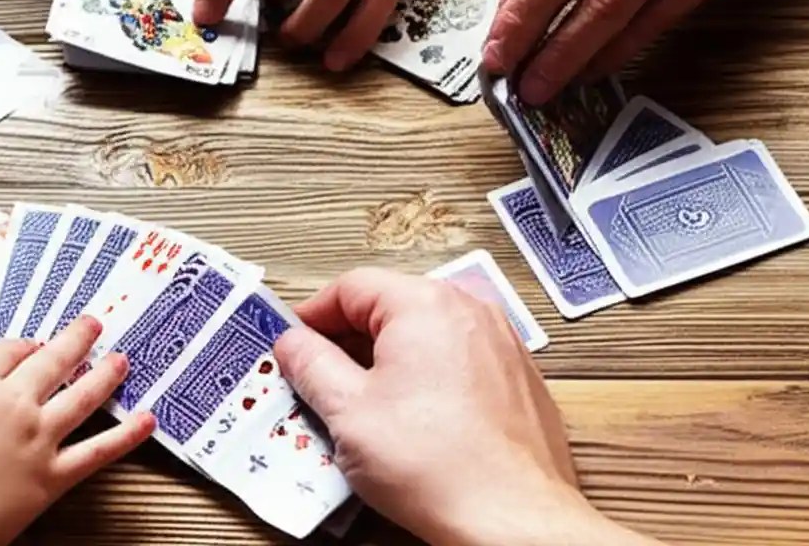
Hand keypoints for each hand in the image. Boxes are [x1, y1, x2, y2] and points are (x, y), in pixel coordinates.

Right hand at [0, 317, 153, 545]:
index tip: (32, 344)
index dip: (23, 345)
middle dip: (76, 340)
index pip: (8, 351)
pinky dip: (126, 435)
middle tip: (94, 324)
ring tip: (123, 359)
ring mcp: (39, 438)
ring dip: (106, 374)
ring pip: (82, 396)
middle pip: (52, 361)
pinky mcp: (54, 474)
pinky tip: (147, 420)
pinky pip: (98, 451)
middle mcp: (14, 404)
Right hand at [273, 269, 661, 545]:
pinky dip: (425, 379)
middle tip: (317, 379)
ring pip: (423, 336)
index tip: (293, 343)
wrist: (513, 520)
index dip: (312, 315)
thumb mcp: (347, 411)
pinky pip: (455, 361)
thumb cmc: (441, 468)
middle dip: (347, 341)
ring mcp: (499, 344)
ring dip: (385, 362)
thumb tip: (293, 344)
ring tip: (361, 407)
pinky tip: (410, 421)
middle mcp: (469, 312)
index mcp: (424, 305)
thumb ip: (310, 364)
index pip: (350, 287)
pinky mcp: (515, 379)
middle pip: (389, 307)